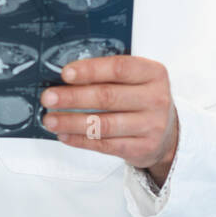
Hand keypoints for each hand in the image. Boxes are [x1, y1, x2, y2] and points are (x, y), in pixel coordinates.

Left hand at [40, 55, 178, 183]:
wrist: (167, 133)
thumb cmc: (141, 99)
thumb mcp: (135, 80)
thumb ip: (107, 75)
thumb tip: (64, 77)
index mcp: (153, 74)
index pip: (119, 68)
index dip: (90, 70)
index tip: (65, 73)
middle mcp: (155, 99)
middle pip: (108, 97)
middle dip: (73, 97)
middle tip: (48, 98)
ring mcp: (151, 126)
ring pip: (104, 124)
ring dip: (71, 122)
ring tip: (49, 119)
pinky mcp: (142, 148)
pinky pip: (105, 144)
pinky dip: (80, 140)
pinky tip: (64, 134)